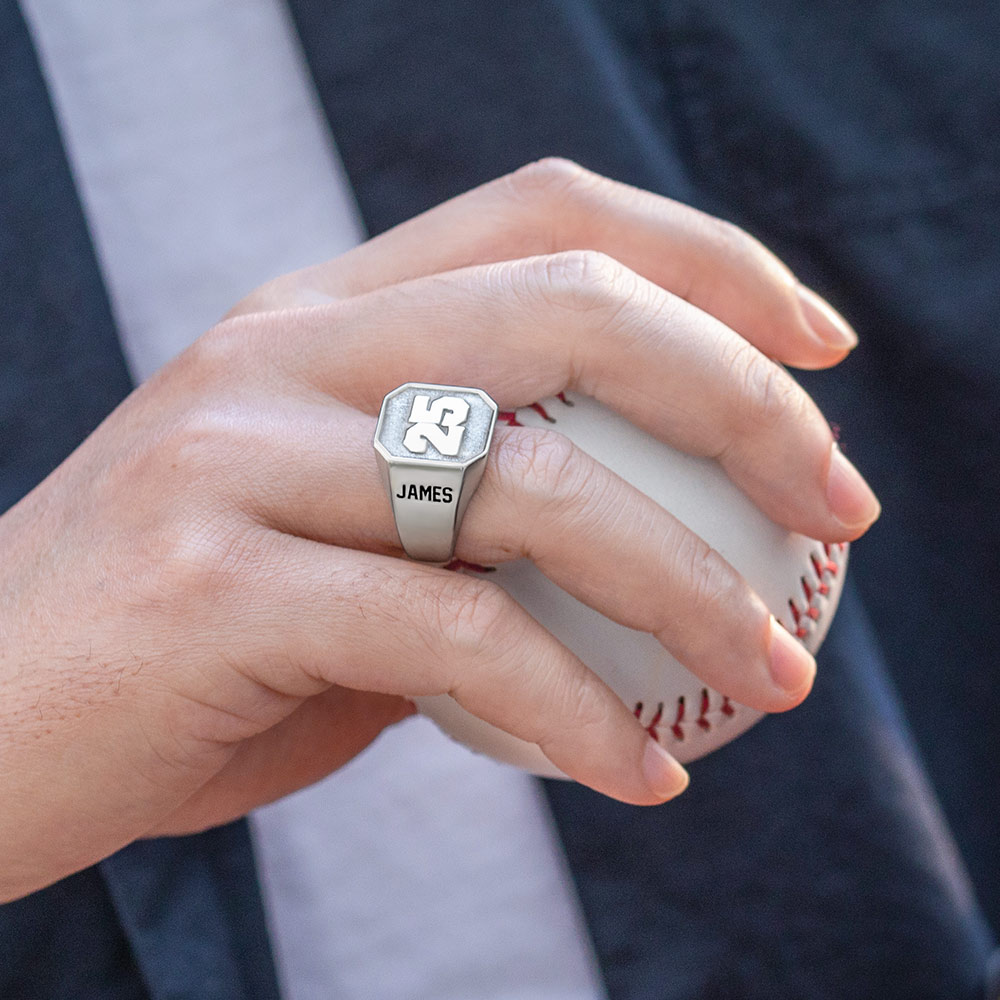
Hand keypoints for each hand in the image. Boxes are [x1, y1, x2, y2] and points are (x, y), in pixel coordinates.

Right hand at [0, 159, 878, 900]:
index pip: (547, 219)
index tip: (816, 345)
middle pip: (570, 309)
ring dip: (693, 583)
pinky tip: (641, 775)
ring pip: (530, 484)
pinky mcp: (213, 580)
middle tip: (841, 505)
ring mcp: (238, 453)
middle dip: (741, 396)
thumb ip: (467, 534)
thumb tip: (645, 566)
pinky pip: (457, 638)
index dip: (705, 260)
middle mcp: (284, 353)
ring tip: (776, 672)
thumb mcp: (338, 552)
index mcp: (323, 317)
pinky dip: (578, 711)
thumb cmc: (185, 646)